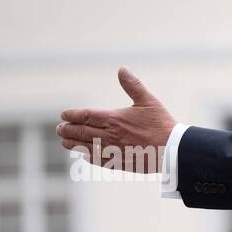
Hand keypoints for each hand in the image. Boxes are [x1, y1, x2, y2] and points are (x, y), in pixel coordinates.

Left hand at [57, 68, 176, 173]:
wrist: (173, 150)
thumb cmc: (162, 125)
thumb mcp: (148, 101)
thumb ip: (133, 86)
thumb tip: (122, 69)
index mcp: (114, 119)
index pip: (86, 116)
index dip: (73, 115)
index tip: (64, 115)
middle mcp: (110, 135)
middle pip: (82, 132)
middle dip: (68, 130)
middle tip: (59, 129)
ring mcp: (114, 150)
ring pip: (87, 147)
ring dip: (74, 144)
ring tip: (65, 142)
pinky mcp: (121, 162)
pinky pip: (100, 160)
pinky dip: (90, 157)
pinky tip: (86, 155)